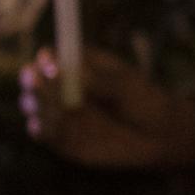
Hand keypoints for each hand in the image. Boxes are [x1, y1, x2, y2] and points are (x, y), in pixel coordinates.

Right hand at [20, 48, 194, 168]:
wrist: (161, 136)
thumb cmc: (147, 102)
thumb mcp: (128, 87)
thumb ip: (99, 81)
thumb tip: (66, 70)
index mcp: (79, 64)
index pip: (51, 56)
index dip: (46, 58)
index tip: (49, 62)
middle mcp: (63, 87)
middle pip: (34, 79)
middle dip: (34, 82)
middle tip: (39, 81)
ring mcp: (61, 112)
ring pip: (34, 105)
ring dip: (38, 105)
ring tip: (61, 108)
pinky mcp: (63, 138)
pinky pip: (43, 133)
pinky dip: (41, 129)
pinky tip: (49, 126)